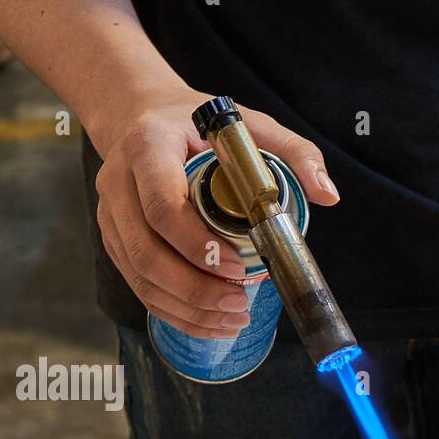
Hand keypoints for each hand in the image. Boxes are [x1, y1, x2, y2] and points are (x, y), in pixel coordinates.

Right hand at [92, 85, 339, 337]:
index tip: (239, 265)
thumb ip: (295, 152)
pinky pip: (139, 286)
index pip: (162, 205)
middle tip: (240, 302)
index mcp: (148, 146)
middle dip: (195, 288)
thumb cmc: (199, 125)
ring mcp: (110, 214)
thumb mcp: (250, 124)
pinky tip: (211, 322)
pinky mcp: (113, 239)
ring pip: (140, 276)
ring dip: (187, 308)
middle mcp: (118, 181)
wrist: (140, 116)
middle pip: (147, 252)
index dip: (198, 244)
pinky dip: (175, 312)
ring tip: (233, 318)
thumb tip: (328, 196)